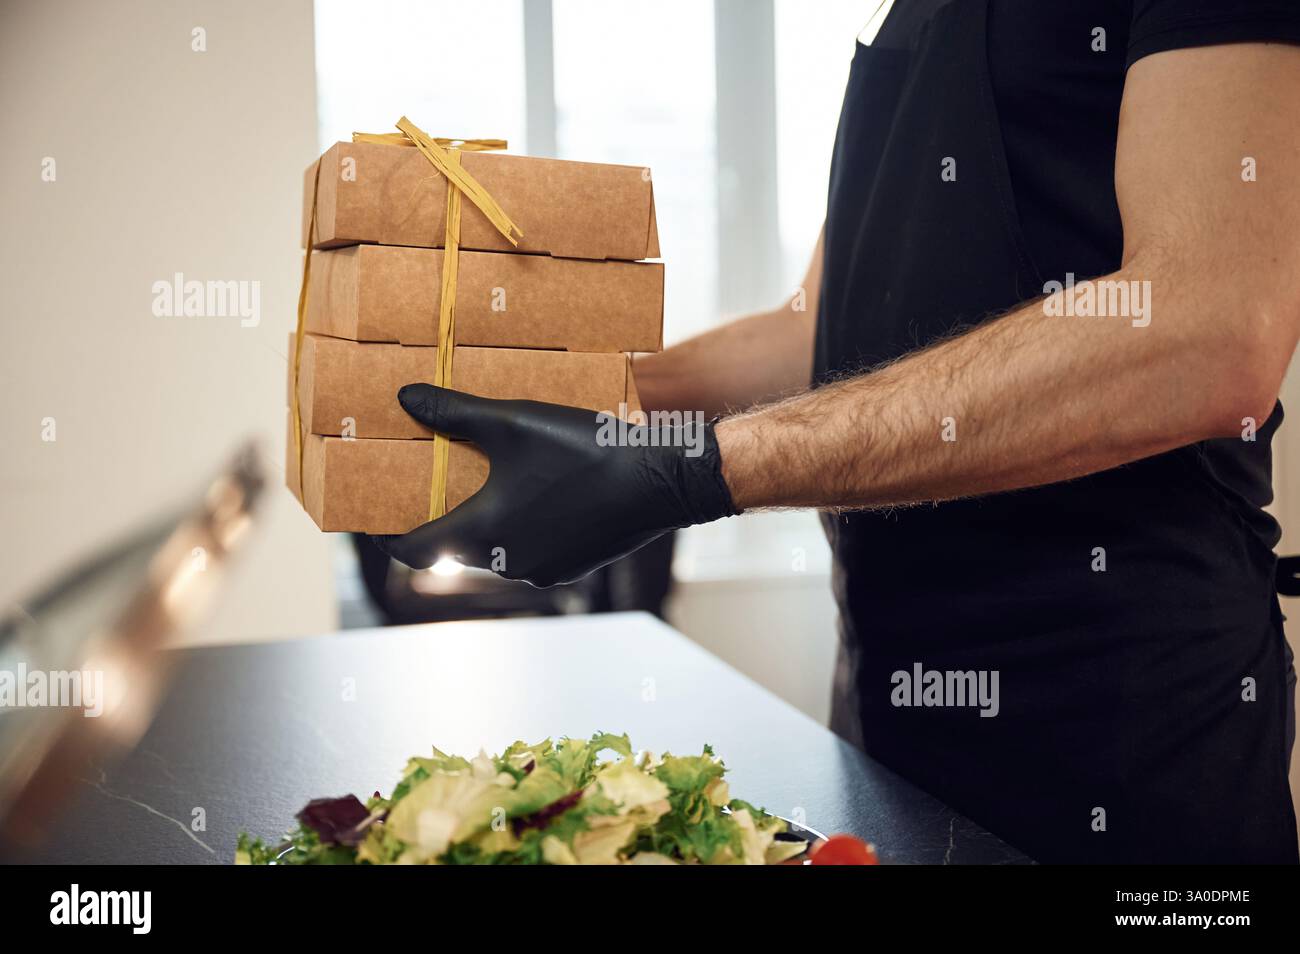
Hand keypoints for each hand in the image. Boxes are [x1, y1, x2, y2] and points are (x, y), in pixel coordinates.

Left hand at [372, 384, 739, 586]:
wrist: (659, 480)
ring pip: (495, 551)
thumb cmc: (582, 451)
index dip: (387, 536)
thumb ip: (454, 412)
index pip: (412, 550)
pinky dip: (521, 529)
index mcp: (482, 533)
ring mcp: (542, 570)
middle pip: (453, 550)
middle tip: (433, 485)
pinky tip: (537, 494)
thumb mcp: (514, 422)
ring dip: (484, 524)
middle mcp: (506, 563)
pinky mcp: (572, 566)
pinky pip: (530, 552)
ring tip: (488, 483)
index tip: (374, 517)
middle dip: (440, 519)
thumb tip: (404, 397)